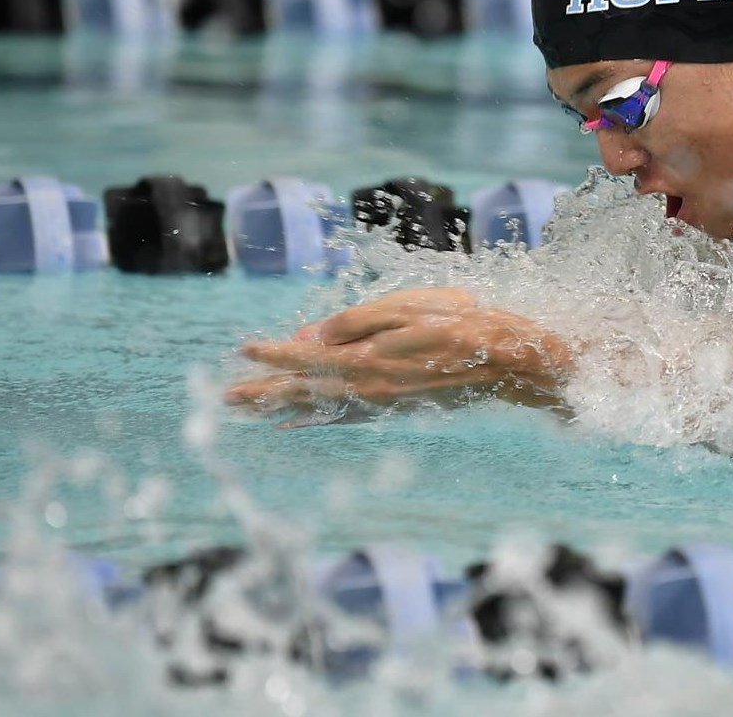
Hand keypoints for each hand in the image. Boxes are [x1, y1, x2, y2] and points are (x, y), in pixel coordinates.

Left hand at [226, 287, 572, 409]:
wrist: (505, 361)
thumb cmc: (460, 324)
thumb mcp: (408, 309)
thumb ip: (358, 321)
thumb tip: (313, 335)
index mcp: (368, 359)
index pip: (308, 357)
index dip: (275, 354)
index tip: (242, 349)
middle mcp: (368, 387)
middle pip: (305, 389)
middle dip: (265, 391)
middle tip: (227, 397)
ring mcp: (381, 402)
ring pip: (320, 406)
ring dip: (281, 407)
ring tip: (249, 409)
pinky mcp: (394, 406)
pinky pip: (343, 416)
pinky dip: (315, 419)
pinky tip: (296, 422)